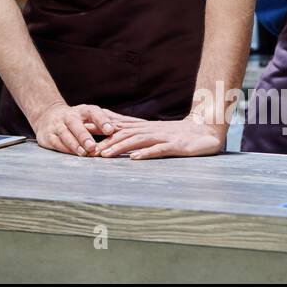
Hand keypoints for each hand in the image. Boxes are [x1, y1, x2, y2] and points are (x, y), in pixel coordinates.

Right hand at [31, 101, 117, 155]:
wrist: (47, 116)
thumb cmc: (76, 119)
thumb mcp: (88, 116)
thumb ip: (104, 122)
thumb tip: (128, 128)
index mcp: (82, 110)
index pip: (93, 112)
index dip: (102, 120)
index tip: (111, 129)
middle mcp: (68, 116)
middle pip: (76, 124)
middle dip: (84, 135)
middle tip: (93, 146)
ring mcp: (57, 125)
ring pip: (65, 134)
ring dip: (74, 144)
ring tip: (83, 153)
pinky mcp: (48, 135)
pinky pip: (56, 142)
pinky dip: (64, 148)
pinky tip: (72, 154)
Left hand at [95, 115, 226, 158]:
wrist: (206, 129)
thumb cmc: (180, 135)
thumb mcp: (155, 134)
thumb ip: (138, 136)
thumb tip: (117, 140)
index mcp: (145, 128)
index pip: (118, 127)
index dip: (99, 128)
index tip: (80, 131)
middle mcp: (150, 130)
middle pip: (122, 133)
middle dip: (103, 140)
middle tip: (85, 148)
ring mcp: (162, 137)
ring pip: (137, 141)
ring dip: (119, 148)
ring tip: (104, 155)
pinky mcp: (175, 145)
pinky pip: (158, 149)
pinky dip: (146, 153)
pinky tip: (135, 159)